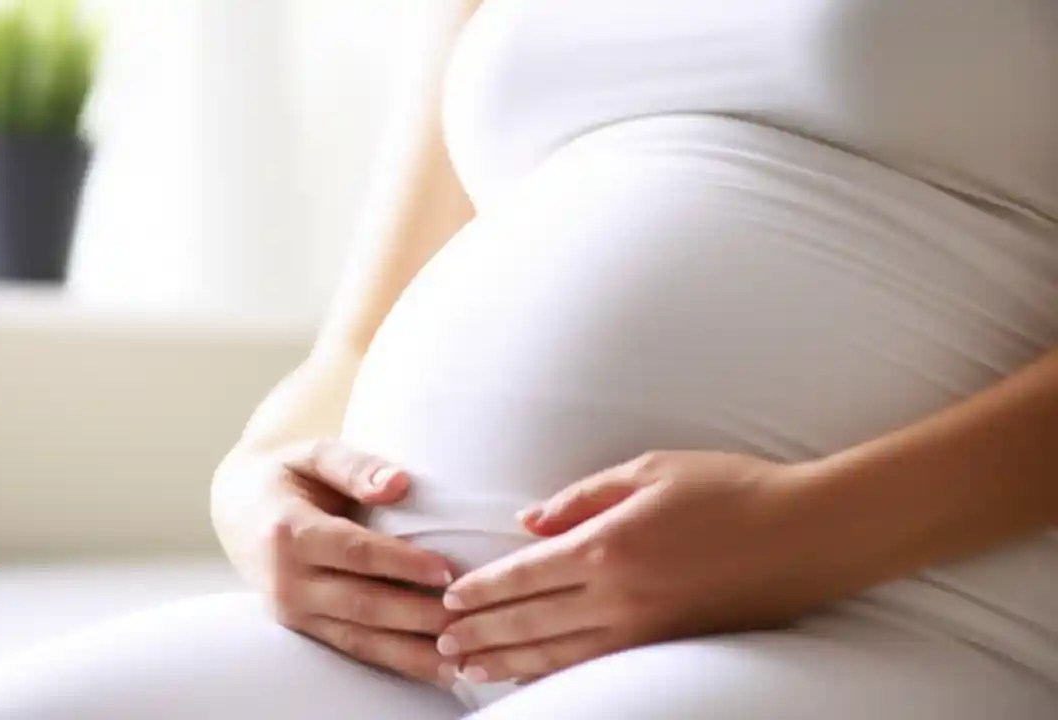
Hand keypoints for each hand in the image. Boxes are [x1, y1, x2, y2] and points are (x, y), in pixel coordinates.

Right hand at [235, 441, 458, 686]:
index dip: (401, 563)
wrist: (240, 509)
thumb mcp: (314, 454)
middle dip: (416, 616)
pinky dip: (395, 662)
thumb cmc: (289, 476)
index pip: (355, 552)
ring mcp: (292, 612)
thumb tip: (399, 483)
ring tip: (459, 659)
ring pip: (359, 638)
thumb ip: (356, 465)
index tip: (447, 570)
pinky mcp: (303, 630)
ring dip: (410, 653)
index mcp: (289, 531)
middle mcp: (286, 580)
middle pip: (361, 603)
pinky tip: (434, 669)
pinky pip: (353, 650)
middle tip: (467, 620)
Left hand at [436, 451, 837, 682]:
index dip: (482, 590)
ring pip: (558, 654)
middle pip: (530, 621)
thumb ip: (581, 498)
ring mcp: (644, 628)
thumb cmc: (728, 489)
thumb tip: (528, 523)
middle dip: (479, 633)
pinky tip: (532, 676)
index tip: (449, 599)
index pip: (524, 575)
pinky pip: (597, 666)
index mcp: (607, 546)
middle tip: (439, 643)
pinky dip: (555, 674)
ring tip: (468, 670)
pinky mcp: (667, 646)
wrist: (806, 533)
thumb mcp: (649, 471)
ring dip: (507, 662)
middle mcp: (618, 595)